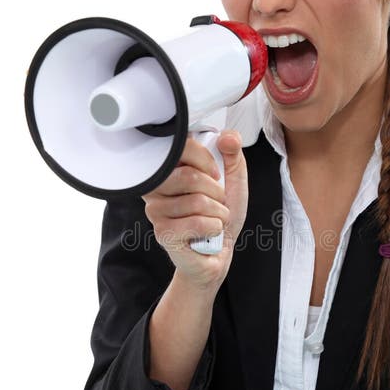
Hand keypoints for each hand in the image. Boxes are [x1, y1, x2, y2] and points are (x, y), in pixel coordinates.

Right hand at [142, 131, 247, 288]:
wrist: (216, 253)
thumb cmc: (219, 217)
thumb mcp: (233, 181)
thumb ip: (233, 156)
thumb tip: (229, 136)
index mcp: (168, 170)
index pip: (182, 148)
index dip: (207, 160)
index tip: (216, 175)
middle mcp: (156, 188)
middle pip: (189, 176)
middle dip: (216, 192)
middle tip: (217, 203)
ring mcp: (156, 211)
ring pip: (197, 201)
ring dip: (218, 213)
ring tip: (213, 219)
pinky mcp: (163, 232)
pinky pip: (197, 222)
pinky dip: (214, 228)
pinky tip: (209, 233)